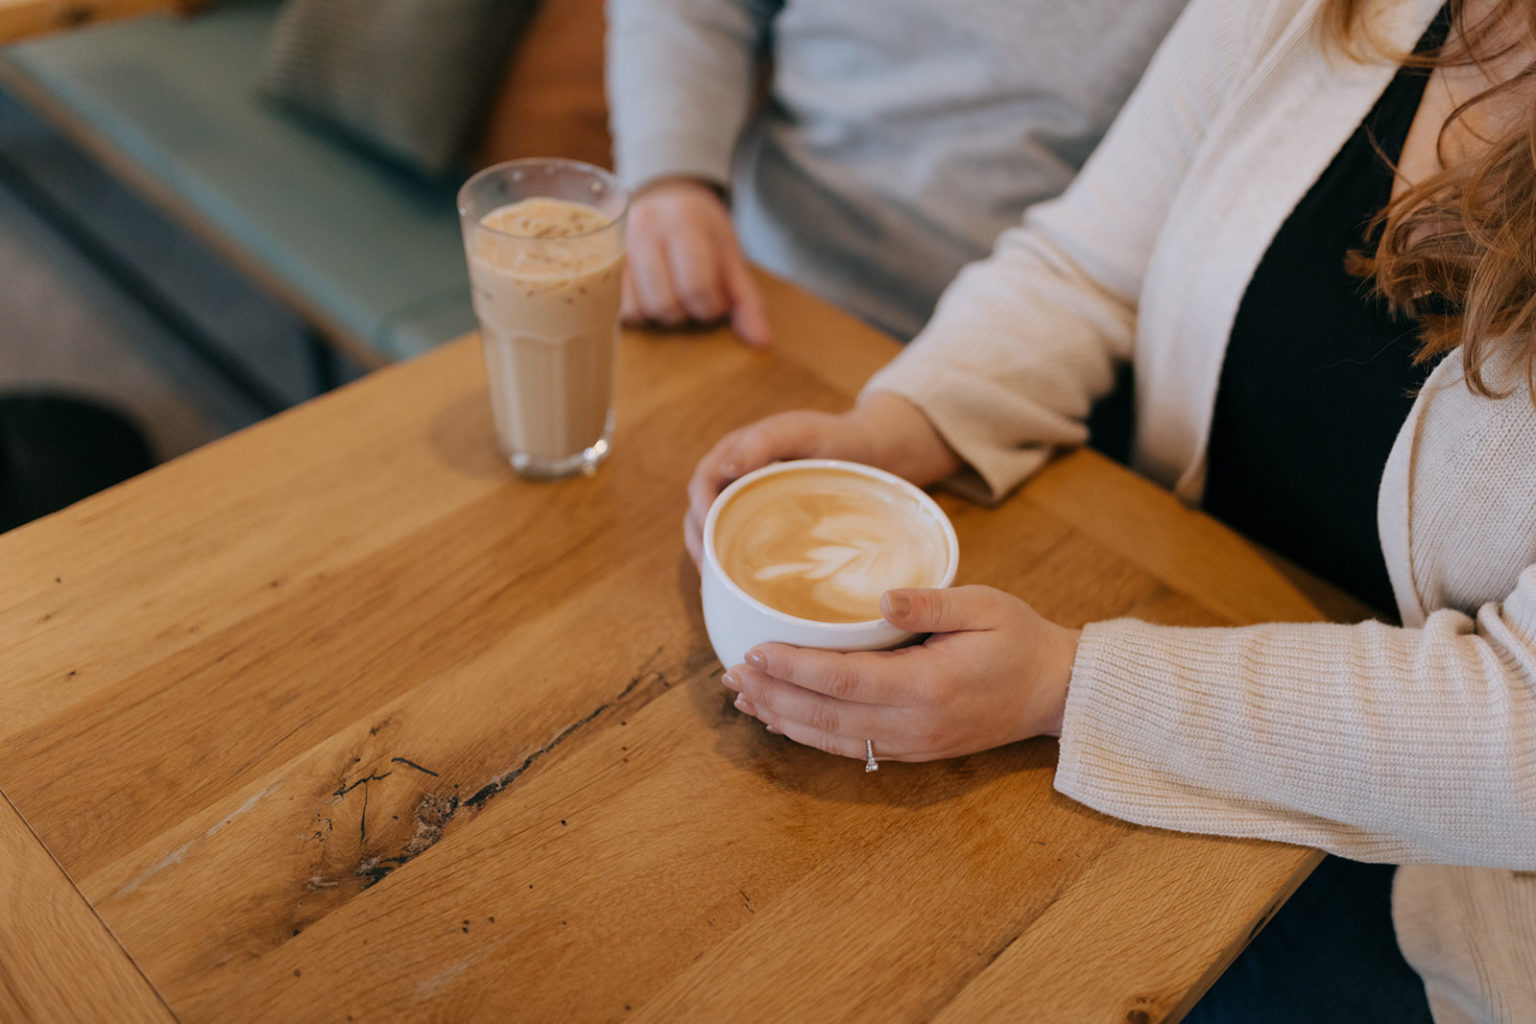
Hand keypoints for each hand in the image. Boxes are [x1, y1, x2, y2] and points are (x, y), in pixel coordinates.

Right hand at [622, 177, 770, 346]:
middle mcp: (645, 225)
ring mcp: (616, 242)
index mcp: (684, 220)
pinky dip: (636, 311)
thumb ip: (747, 301)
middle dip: (684, 313)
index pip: (696, 287)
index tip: (714, 300)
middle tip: (690, 298)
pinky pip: (615, 307)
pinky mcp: (597, 260)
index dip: (710, 307)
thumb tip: (761, 343)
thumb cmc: (703, 231)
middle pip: (664, 304)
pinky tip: (647, 295)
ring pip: (635, 309)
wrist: (668, 196)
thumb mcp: (731, 257)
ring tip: (669, 294)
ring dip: (658, 314)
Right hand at [683, 392, 961, 565]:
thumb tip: (725, 468)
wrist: (871, 449)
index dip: (699, 514)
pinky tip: (742, 583)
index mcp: (738, 451)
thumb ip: (764, 442)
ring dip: (712, 555)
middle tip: (712, 576)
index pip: (702, 484)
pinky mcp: (766, 517)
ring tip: (721, 587)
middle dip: (699, 543)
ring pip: (715, 528)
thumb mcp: (801, 432)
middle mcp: (737, 475)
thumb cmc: (837, 437)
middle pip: (700, 511)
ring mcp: (750, 498)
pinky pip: (741, 538)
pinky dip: (735, 559)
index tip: (709, 544)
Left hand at [722, 586, 1079, 762]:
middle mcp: (914, 724)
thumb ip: (932, 602)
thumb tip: (882, 598)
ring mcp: (912, 744)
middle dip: (772, 694)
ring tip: (741, 694)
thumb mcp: (986, 604)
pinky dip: (807, 734)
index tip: (754, 649)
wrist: (1055, 692)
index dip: (794, 667)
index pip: (844, 680)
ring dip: (781, 718)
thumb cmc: (1020, 638)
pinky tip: (779, 717)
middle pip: (826, 716)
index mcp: (929, 684)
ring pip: (831, 739)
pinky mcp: (912, 751)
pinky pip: (849, 747)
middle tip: (730, 672)